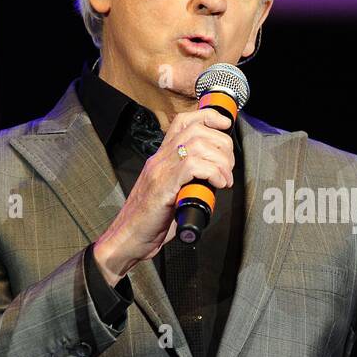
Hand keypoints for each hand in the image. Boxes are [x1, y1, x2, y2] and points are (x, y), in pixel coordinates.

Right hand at [92, 106, 234, 285]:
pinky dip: (213, 172)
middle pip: (197, 130)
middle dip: (222, 143)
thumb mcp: (172, 193)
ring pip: (197, 145)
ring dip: (221, 160)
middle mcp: (160, 159)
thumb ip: (189, 180)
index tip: (225, 125)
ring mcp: (160, 171)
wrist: (127, 239)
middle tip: (229, 166)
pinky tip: (218, 184)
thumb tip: (216, 177)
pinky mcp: (163, 186)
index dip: (208, 117)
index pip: (183, 121)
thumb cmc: (151, 221)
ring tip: (225, 179)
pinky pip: (193, 166)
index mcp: (162, 157)